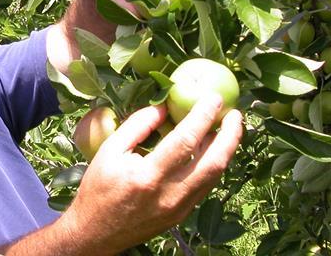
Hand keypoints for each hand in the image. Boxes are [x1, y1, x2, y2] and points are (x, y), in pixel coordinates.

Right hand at [59, 97, 242, 254]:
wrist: (96, 233)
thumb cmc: (98, 188)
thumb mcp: (110, 150)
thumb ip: (138, 125)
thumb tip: (165, 107)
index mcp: (148, 176)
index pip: (185, 141)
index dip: (203, 116)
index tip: (214, 97)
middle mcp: (170, 194)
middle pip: (214, 162)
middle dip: (230, 135)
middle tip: (234, 113)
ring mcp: (180, 208)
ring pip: (214, 175)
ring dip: (225, 149)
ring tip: (228, 127)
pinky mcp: (183, 215)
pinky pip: (205, 185)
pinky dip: (212, 163)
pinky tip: (211, 148)